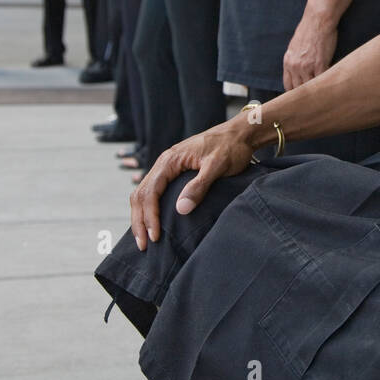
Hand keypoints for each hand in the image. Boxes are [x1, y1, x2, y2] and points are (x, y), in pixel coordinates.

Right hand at [130, 118, 256, 250]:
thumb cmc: (231, 148)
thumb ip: (199, 186)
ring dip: (141, 216)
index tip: (154, 236)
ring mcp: (168, 167)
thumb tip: (180, 209)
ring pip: (144, 193)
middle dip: (140, 220)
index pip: (150, 191)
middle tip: (143, 245)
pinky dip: (148, 208)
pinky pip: (154, 191)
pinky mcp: (175, 172)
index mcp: (170, 160)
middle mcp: (164, 163)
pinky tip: (152, 222)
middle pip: (141, 194)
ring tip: (143, 238)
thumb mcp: (217, 166)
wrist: (240, 134)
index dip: (150, 216)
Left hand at [283, 10, 336, 89]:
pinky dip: (326, 84)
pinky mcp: (320, 64)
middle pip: (298, 89)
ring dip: (317, 91)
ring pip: (310, 87)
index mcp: (287, 62)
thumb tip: (298, 71)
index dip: (294, 93)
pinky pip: (322, 80)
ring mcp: (307, 66)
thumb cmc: (309, 30)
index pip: (288, 85)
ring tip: (323, 96)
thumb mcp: (295, 46)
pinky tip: (330, 85)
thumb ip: (295, 60)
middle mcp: (295, 66)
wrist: (318, 20)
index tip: (301, 95)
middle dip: (305, 94)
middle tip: (313, 100)